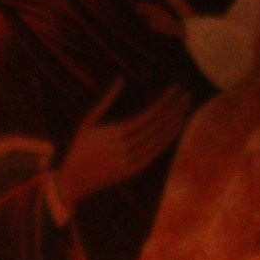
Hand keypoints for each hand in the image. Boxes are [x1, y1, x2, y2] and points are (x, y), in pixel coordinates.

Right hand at [52, 77, 191, 214]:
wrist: (72, 181)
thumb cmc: (79, 147)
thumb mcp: (89, 121)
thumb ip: (106, 100)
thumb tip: (121, 78)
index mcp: (114, 133)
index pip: (148, 116)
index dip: (164, 102)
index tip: (176, 89)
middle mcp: (124, 148)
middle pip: (156, 128)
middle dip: (173, 110)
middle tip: (187, 96)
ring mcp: (128, 161)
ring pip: (158, 143)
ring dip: (173, 126)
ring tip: (184, 110)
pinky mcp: (130, 172)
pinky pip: (153, 155)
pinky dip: (164, 143)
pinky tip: (173, 131)